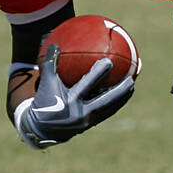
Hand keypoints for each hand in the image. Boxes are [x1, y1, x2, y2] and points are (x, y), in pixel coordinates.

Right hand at [17, 44, 134, 147]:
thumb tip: (54, 44)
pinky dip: (115, 104)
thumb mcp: (46, 83)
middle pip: (106, 101)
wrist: (40, 128)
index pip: (87, 84)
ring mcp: (87, 121)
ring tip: (132, 87)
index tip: (109, 61)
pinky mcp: (90, 126)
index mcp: (70, 101)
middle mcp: (81, 112)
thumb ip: (50, 64)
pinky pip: (106, 113)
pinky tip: (122, 96)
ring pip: (109, 108)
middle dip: (120, 91)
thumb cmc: (43, 101)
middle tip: (131, 79)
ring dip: (122, 98)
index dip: (98, 73)